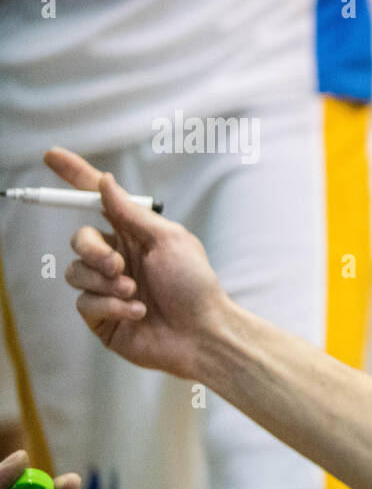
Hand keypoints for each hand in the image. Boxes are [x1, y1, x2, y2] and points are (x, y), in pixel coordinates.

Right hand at [45, 146, 229, 380]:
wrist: (202, 334)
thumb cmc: (194, 285)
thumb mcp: (169, 240)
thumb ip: (132, 213)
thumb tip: (105, 181)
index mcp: (135, 235)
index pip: (98, 201)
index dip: (75, 177)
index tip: (51, 155)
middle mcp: (118, 259)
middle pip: (79, 239)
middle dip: (92, 250)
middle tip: (117, 265)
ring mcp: (107, 288)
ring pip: (75, 272)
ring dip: (105, 282)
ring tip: (135, 292)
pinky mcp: (101, 316)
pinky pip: (84, 302)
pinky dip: (111, 305)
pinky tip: (138, 312)